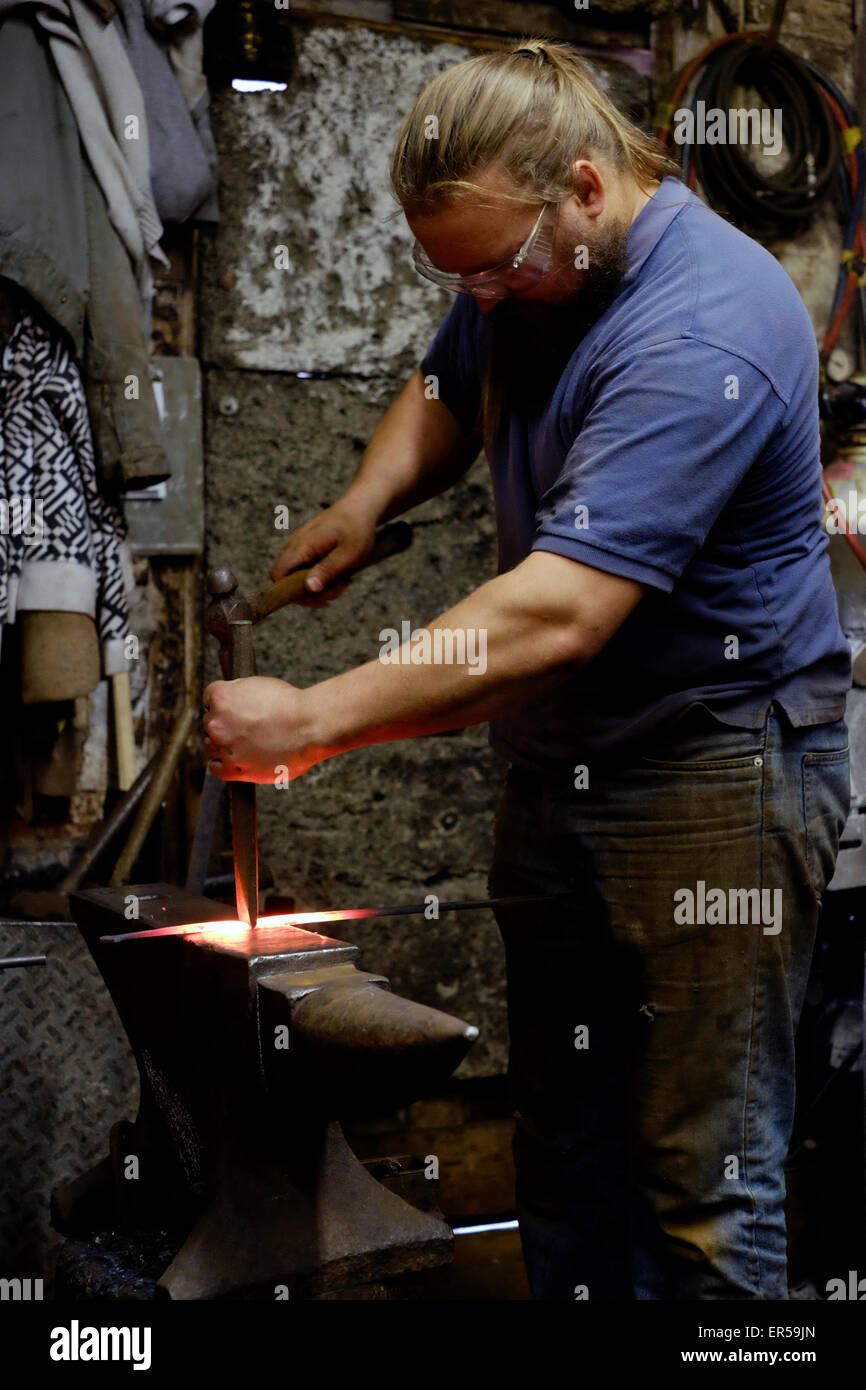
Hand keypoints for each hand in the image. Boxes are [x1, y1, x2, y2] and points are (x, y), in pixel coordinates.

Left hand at [202, 675, 319, 782]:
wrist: (309, 727)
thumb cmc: (291, 705)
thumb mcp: (259, 685)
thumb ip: (238, 693)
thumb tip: (233, 702)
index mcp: (221, 697)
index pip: (209, 699)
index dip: (224, 704)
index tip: (234, 709)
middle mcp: (216, 723)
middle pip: (210, 723)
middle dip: (225, 724)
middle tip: (245, 727)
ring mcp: (224, 747)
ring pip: (211, 746)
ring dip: (223, 744)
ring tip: (244, 744)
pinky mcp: (234, 769)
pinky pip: (216, 768)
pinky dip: (222, 764)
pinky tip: (236, 759)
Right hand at [270, 496, 378, 607]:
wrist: (360, 507)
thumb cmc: (357, 529)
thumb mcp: (348, 555)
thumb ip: (327, 571)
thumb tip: (309, 588)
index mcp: (301, 545)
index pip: (277, 575)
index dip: (291, 592)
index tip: (317, 595)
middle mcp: (294, 545)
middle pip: (288, 581)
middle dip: (313, 593)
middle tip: (339, 587)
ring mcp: (298, 546)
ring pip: (299, 578)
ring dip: (321, 586)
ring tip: (343, 579)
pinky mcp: (305, 549)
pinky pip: (306, 570)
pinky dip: (322, 576)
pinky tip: (339, 572)